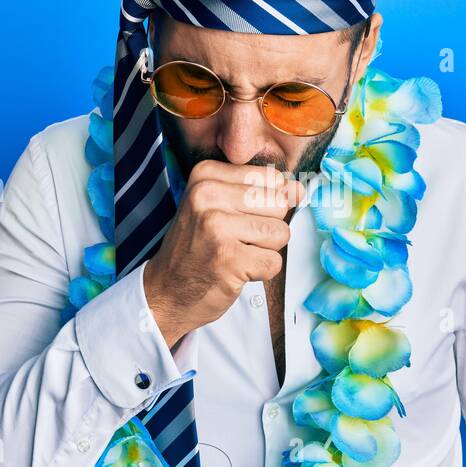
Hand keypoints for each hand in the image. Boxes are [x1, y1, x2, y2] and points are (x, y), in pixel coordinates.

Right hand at [142, 161, 303, 348]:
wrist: (166, 291)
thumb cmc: (198, 247)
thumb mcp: (223, 208)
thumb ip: (264, 193)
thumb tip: (299, 189)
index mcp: (205, 175)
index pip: (271, 179)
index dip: (264, 205)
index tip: (234, 219)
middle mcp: (207, 195)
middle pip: (279, 204)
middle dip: (267, 228)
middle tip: (235, 241)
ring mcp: (216, 227)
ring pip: (281, 232)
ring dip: (265, 251)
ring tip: (235, 255)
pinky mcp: (228, 259)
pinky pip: (274, 262)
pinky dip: (260, 272)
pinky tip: (234, 271)